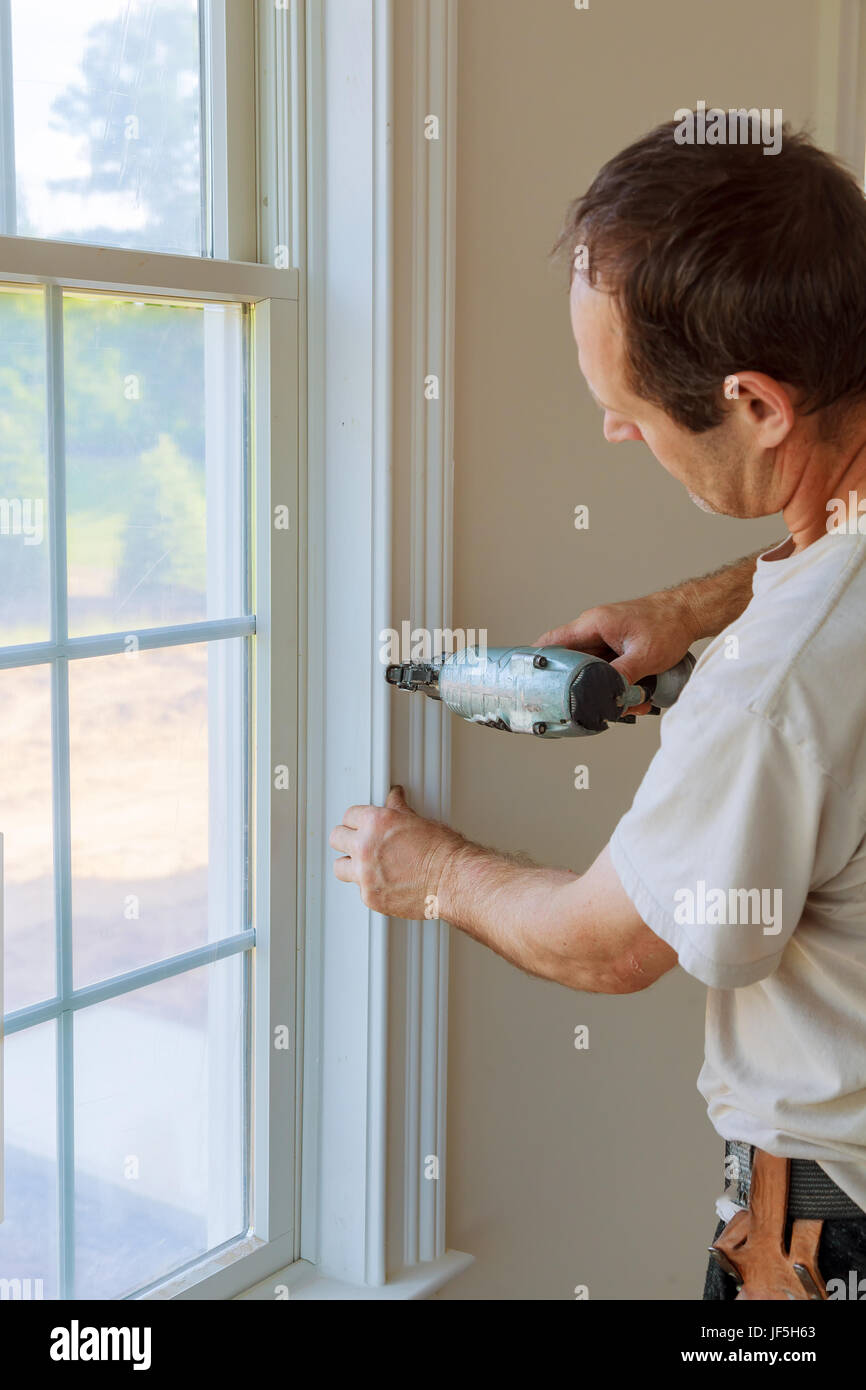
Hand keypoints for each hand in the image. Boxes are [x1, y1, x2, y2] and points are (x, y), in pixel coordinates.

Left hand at [329, 786, 464, 918]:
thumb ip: (397, 810)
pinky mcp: (370, 896)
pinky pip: (359, 889)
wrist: (454, 880)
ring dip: (350, 865)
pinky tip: (384, 882)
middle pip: (336, 838)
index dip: (357, 820)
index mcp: (375, 822)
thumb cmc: (443, 851)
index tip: (362, 824)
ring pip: (339, 866)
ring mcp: (365, 873)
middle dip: (347, 839)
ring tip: (363, 865)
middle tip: (358, 843)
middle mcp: (365, 846)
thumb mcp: (418, 821)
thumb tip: (394, 798)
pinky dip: (369, 886)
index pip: (349, 815)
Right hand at [533, 590, 695, 697]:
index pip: (553, 642)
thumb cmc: (668, 624)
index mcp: (593, 624)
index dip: (538, 662)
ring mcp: (606, 638)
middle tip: (581, 705)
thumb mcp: (644, 656)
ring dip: (602, 687)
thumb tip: (605, 698)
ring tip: (623, 704)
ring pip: (592, 669)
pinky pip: (608, 668)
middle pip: (571, 662)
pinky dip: (616, 682)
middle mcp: (594, 630)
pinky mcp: (617, 646)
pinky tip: (633, 695)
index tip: (530, 682)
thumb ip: (620, 678)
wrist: (689, 612)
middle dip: (577, 685)